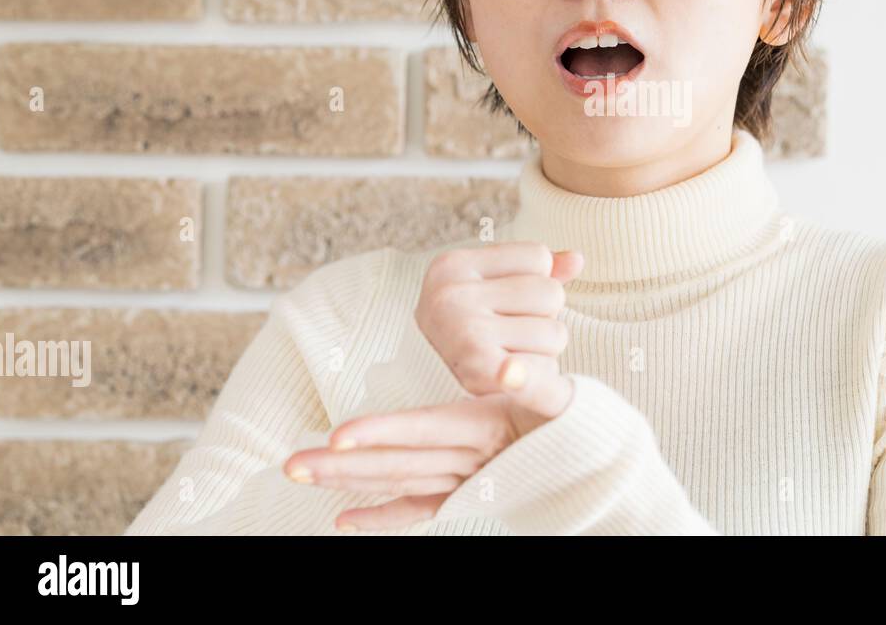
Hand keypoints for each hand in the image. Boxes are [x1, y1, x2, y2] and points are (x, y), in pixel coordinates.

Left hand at [282, 242, 584, 531]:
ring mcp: (463, 483)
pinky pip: (419, 513)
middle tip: (291, 464)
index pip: (424, 430)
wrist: (594, 462)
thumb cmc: (574, 417)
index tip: (338, 435)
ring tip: (301, 474)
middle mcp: (468, 460)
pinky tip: (343, 521)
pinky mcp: (466, 497)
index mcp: (484, 426)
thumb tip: (512, 365)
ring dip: (347, 484)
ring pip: (398, 485)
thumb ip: (535, 381)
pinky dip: (381, 518)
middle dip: (342, 466)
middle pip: (397, 465)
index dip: (382, 433)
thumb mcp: (560, 395)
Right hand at [416, 241, 583, 417]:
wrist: (413, 390)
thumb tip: (577, 260)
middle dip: (539, 319)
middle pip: (551, 293)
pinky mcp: (479, 370)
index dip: (532, 281)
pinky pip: (541, 370)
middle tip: (504, 338)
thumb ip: (531, 271)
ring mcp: (464, 332)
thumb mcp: (485, 288)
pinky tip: (516, 378)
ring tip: (504, 360)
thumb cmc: (460, 332)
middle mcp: (453, 295)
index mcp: (453, 265)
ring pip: (555, 334)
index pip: (538, 256)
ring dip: (540, 353)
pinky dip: (538, 379)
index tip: (499, 304)